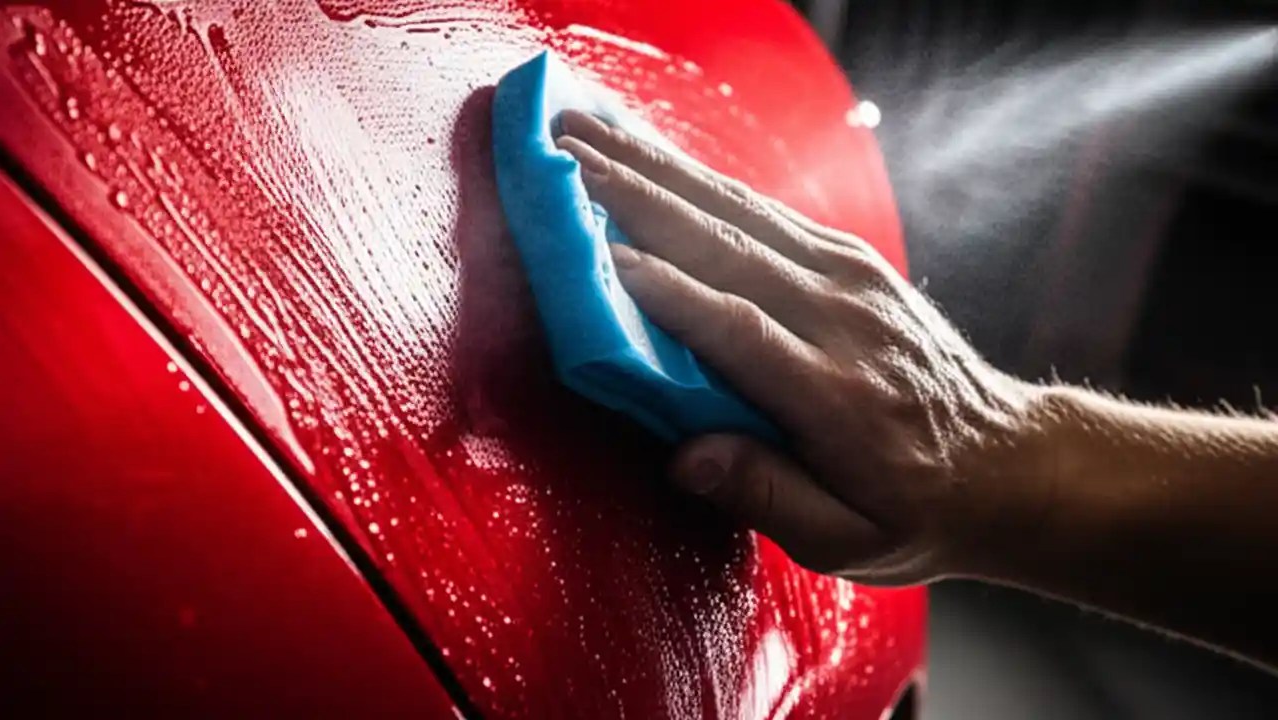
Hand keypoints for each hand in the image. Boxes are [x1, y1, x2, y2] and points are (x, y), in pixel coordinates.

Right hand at [555, 110, 1044, 584]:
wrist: (1005, 463)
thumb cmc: (916, 511)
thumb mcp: (847, 541)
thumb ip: (767, 496)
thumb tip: (686, 456)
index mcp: (837, 396)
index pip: (738, 328)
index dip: (669, 291)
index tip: (601, 253)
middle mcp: (844, 320)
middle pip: (729, 247)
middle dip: (642, 197)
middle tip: (568, 156)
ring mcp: (853, 279)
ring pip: (740, 212)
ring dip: (661, 169)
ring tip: (593, 133)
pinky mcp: (852, 260)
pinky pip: (765, 211)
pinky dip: (703, 181)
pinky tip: (658, 158)